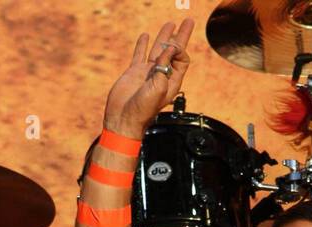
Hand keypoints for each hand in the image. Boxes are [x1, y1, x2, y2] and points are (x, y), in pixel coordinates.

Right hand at [103, 17, 193, 139]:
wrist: (123, 118)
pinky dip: (142, 44)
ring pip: (157, 49)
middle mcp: (161, 75)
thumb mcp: (158, 88)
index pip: (181, 58)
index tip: (173, 46)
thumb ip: (165, 67)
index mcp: (171, 80)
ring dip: (164, 36)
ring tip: (170, 24)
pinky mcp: (134, 72)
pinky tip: (145, 36)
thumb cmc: (142, 110)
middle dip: (181, 36)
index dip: (179, 49)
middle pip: (173, 51)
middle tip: (188, 21)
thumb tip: (171, 48)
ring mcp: (147, 72)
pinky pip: (140, 54)